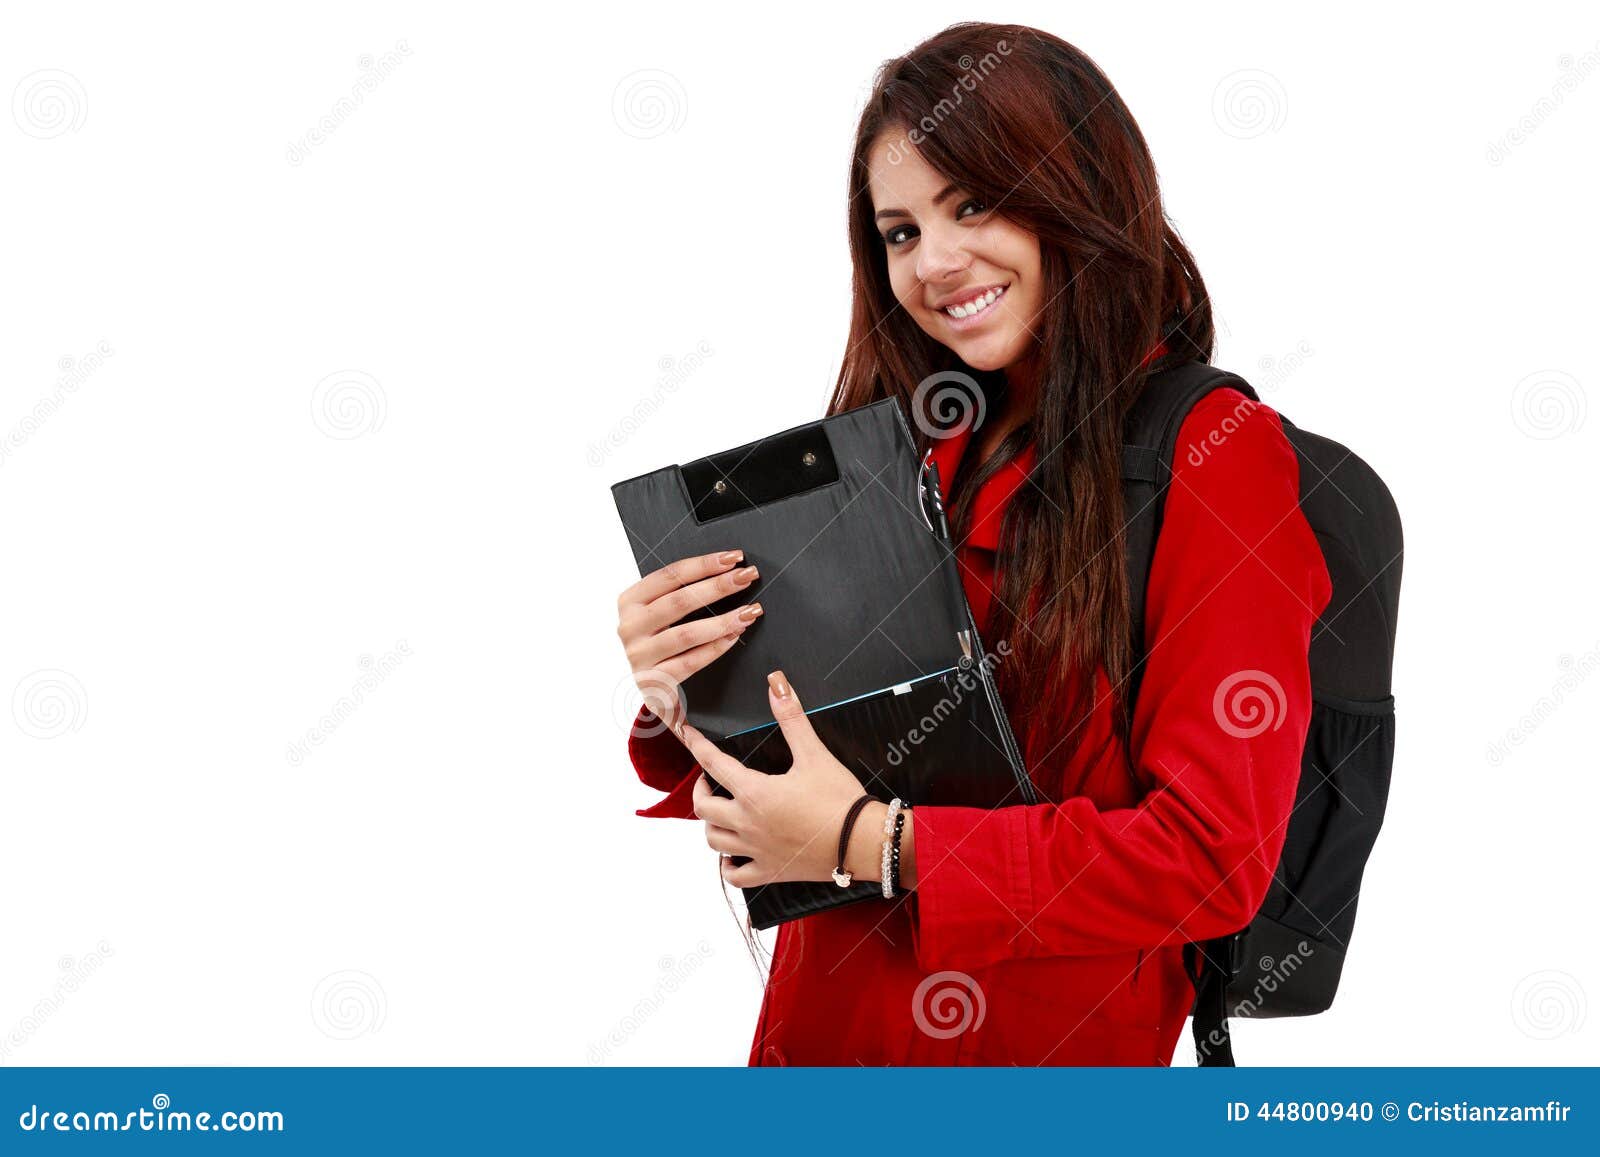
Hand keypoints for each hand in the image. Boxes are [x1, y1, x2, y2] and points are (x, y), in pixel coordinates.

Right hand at [615, 549, 762, 739]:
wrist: (647, 686)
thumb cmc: (659, 641)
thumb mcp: (659, 614)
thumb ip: (680, 592)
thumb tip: (724, 568)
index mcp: (630, 601)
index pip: (670, 575)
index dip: (704, 564)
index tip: (733, 558)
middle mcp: (629, 626)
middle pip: (679, 601)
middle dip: (718, 586)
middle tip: (747, 577)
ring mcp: (639, 656)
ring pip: (686, 634)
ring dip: (723, 620)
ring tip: (749, 612)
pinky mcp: (653, 681)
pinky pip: (690, 662)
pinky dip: (716, 648)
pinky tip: (734, 636)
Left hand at [685, 670, 880, 887]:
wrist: (862, 842)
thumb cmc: (839, 799)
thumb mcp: (814, 753)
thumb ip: (791, 717)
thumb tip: (776, 683)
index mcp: (754, 793)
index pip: (712, 764)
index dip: (696, 745)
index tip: (687, 734)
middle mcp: (747, 824)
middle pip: (703, 808)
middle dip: (700, 790)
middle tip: (708, 780)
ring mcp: (756, 851)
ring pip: (713, 841)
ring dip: (711, 825)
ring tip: (721, 812)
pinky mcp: (770, 871)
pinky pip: (735, 876)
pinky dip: (728, 865)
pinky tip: (734, 854)